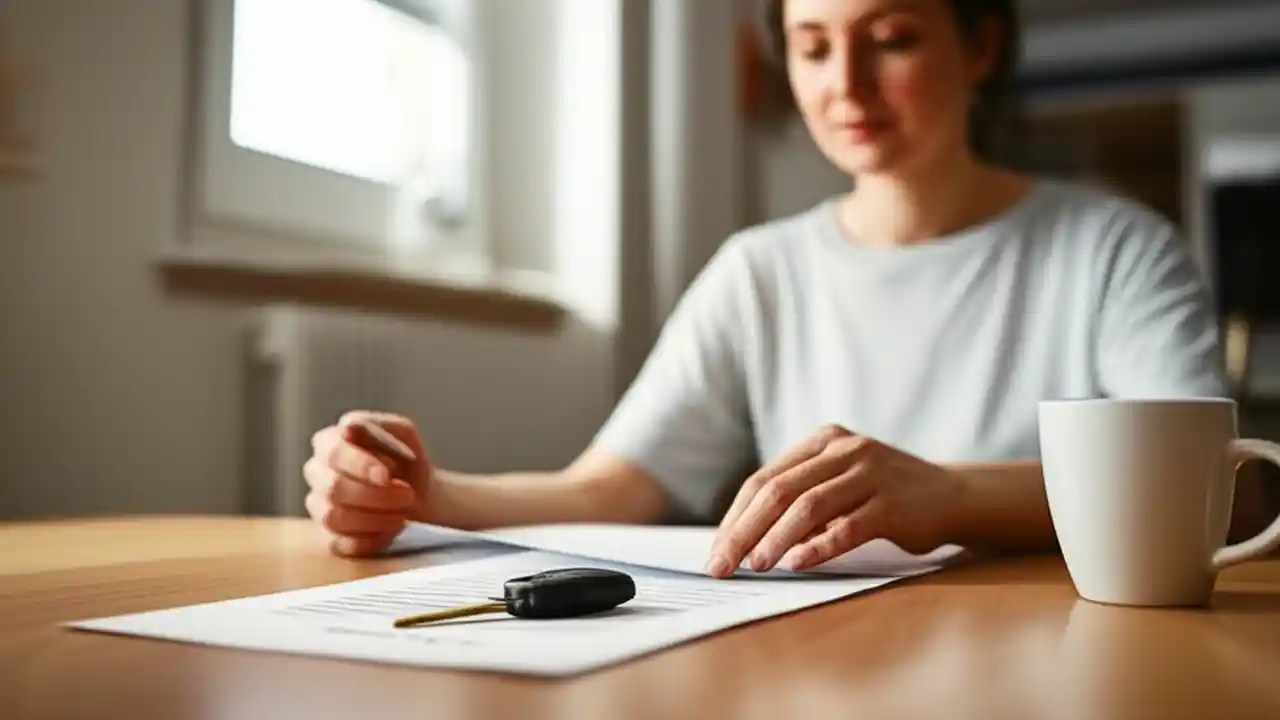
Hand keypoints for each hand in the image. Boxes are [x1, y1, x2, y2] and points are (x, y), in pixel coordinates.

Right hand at [304, 411, 433, 556]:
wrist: (419, 492)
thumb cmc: (406, 460)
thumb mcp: (403, 434)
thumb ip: (379, 425)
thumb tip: (347, 427)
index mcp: (329, 442)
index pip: (334, 453)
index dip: (361, 466)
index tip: (387, 477)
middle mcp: (316, 473)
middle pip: (333, 488)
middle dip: (376, 496)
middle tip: (408, 495)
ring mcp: (318, 505)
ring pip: (334, 518)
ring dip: (375, 519)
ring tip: (402, 514)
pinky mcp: (326, 535)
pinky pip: (339, 544)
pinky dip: (370, 540)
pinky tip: (390, 530)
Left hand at [706, 425, 962, 576]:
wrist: (953, 495)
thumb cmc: (884, 495)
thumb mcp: (840, 484)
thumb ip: (800, 500)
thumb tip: (745, 542)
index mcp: (823, 442)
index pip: (765, 480)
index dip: (736, 518)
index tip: (717, 551)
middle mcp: (844, 450)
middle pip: (779, 491)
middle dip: (744, 531)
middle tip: (722, 565)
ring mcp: (870, 473)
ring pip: (808, 507)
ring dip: (775, 539)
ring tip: (755, 565)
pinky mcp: (892, 504)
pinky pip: (847, 527)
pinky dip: (818, 547)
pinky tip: (796, 563)